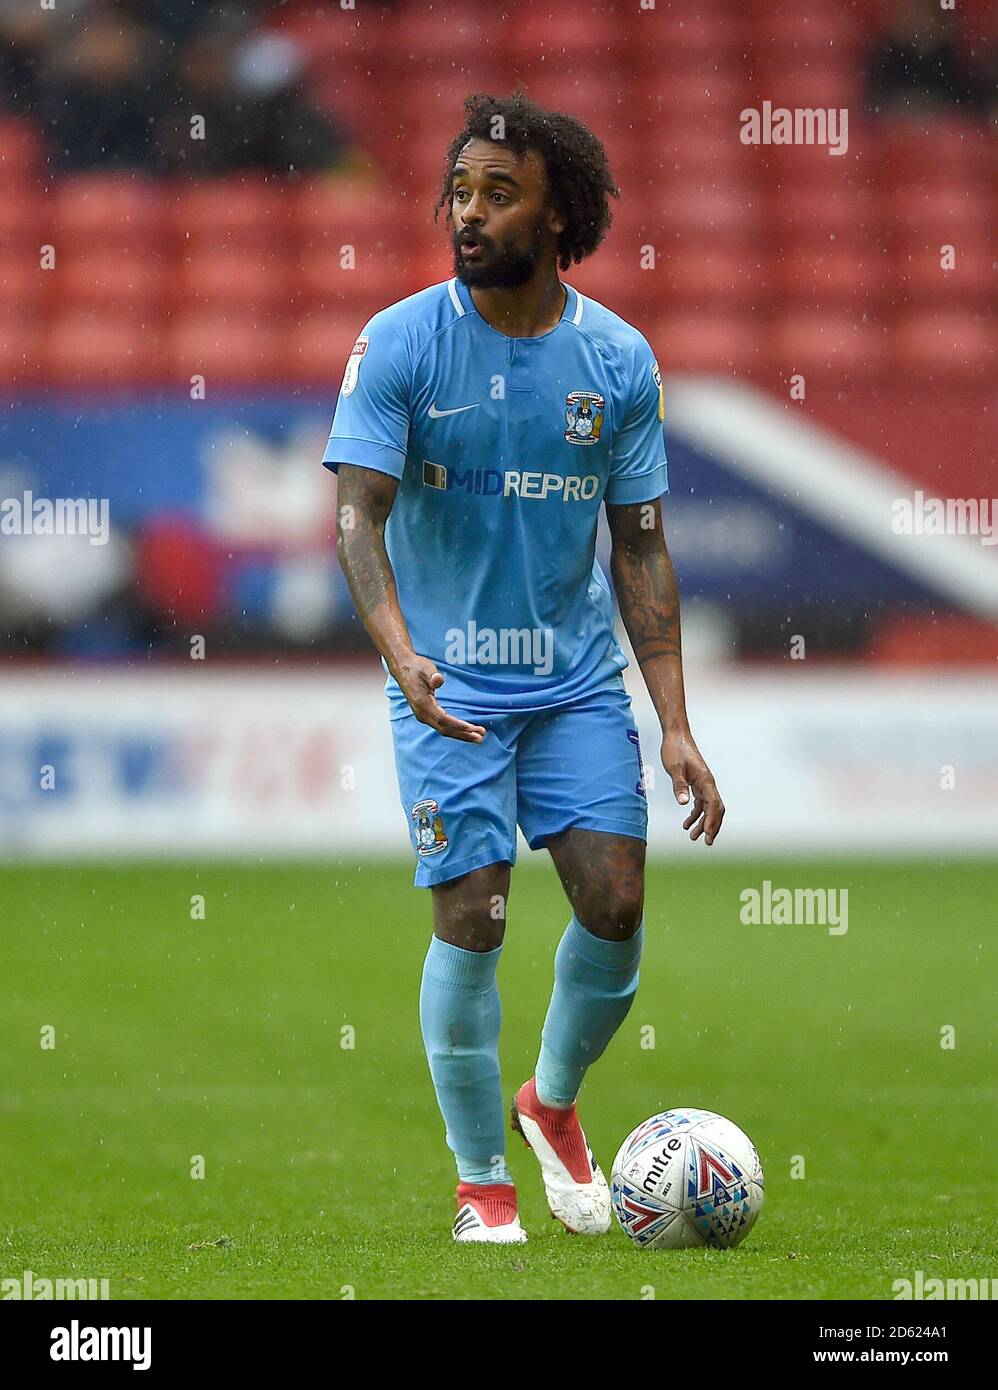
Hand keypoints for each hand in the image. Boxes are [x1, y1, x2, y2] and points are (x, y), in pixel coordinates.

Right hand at [392, 653, 485, 742]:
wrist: (402, 668)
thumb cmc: (417, 667)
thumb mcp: (425, 668)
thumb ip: (432, 675)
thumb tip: (438, 680)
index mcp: (422, 704)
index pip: (442, 719)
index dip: (457, 725)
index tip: (470, 727)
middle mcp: (422, 714)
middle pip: (444, 729)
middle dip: (463, 734)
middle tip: (481, 737)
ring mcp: (423, 716)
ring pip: (444, 730)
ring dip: (461, 735)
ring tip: (478, 737)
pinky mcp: (426, 715)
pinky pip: (442, 726)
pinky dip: (455, 730)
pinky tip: (466, 731)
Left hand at [661, 727, 724, 844]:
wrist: (676, 736)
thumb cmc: (675, 750)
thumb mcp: (674, 768)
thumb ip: (679, 785)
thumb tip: (684, 803)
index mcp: (705, 780)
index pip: (713, 805)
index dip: (712, 821)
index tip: (708, 834)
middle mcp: (708, 783)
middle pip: (716, 809)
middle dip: (712, 826)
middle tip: (707, 841)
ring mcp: (703, 784)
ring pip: (708, 808)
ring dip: (703, 822)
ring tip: (693, 836)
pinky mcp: (696, 783)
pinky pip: (700, 803)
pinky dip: (696, 814)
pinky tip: (687, 823)